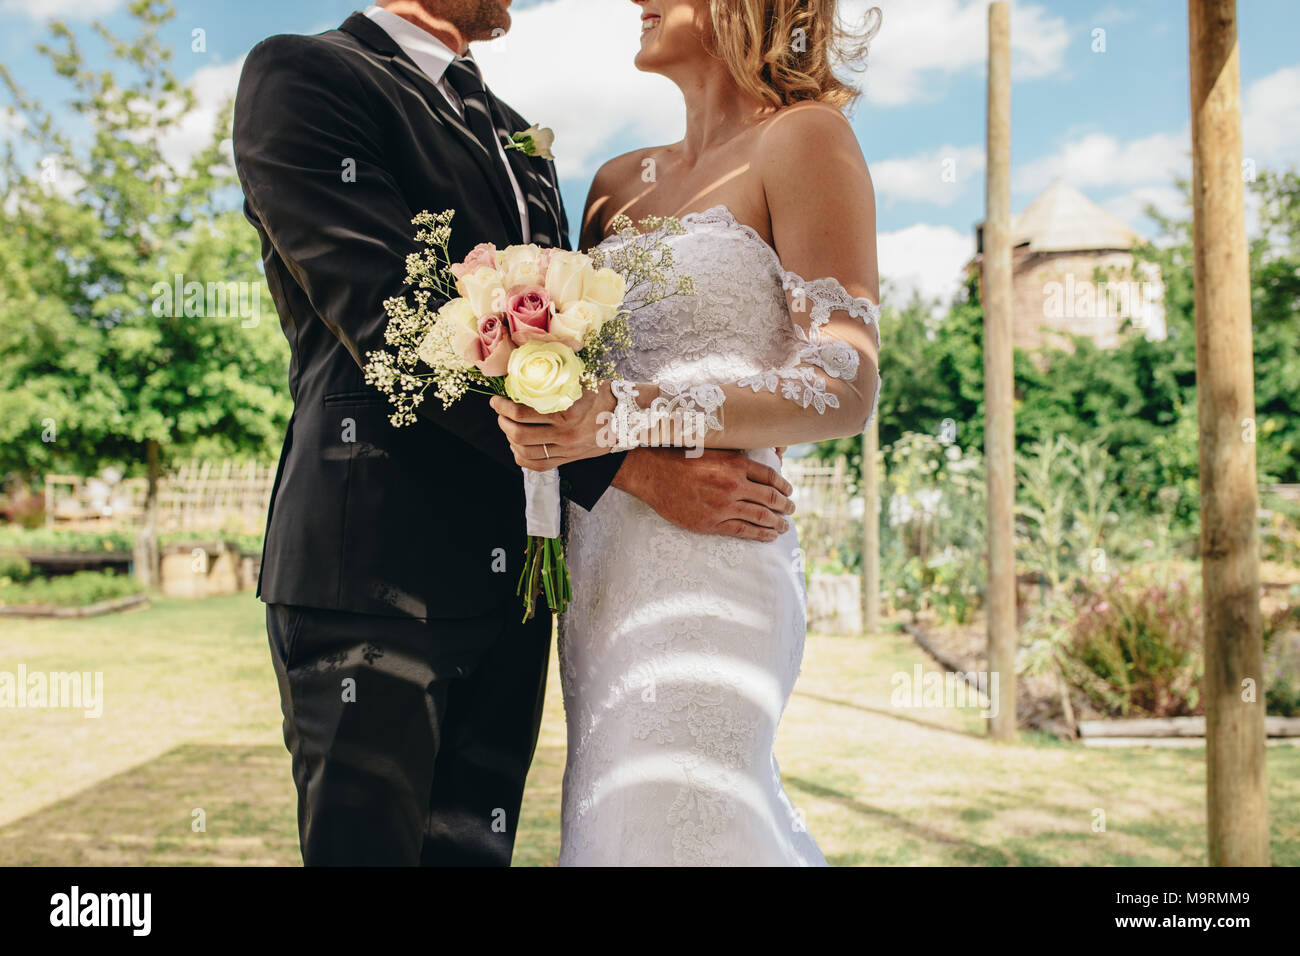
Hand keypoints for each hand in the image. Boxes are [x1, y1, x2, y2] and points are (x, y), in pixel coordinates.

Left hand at [491, 383, 616, 469]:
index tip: (495, 400)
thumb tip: (526, 369)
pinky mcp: (569, 459)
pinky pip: (537, 465)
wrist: (628, 418)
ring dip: (509, 437)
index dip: (503, 406)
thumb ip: (555, 379)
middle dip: (502, 421)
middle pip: (519, 433)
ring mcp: (567, 449)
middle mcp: (566, 434)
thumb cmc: (603, 394)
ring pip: (525, 450)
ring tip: (506, 425)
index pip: (523, 412)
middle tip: (499, 411)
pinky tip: (516, 445)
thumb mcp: (581, 381)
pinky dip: (521, 456)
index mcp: (567, 411)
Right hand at [612, 448, 795, 541]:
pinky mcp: (711, 523)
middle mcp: (733, 484)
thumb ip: (734, 457)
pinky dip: (759, 534)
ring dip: (777, 522)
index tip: (789, 491)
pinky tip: (768, 536)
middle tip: (792, 509)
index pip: (770, 476)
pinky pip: (743, 531)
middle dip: (785, 505)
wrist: (653, 473)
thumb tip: (757, 462)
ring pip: (760, 517)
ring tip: (784, 526)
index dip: (783, 485)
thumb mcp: (712, 448)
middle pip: (770, 497)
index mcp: (735, 463)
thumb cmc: (680, 457)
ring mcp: (723, 506)